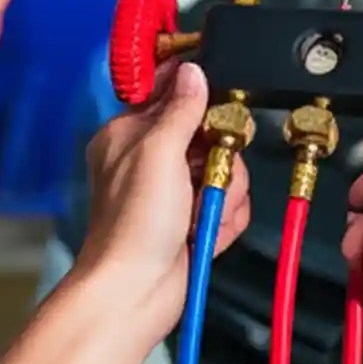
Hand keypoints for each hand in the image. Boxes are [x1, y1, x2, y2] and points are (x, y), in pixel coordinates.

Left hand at [78, 61, 251, 338]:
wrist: (138, 292)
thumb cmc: (133, 224)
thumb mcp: (158, 152)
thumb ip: (180, 109)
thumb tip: (193, 71)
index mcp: (130, 135)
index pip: (169, 92)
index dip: (197, 95)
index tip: (217, 102)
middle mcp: (153, 159)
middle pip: (211, 132)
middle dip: (221, 158)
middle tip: (212, 173)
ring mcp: (177, 190)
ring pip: (228, 169)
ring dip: (225, 193)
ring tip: (204, 213)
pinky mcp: (197, 218)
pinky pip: (232, 203)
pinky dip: (226, 218)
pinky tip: (208, 231)